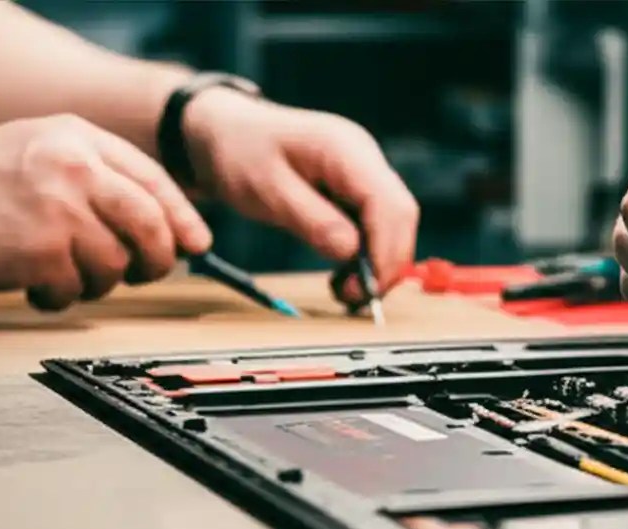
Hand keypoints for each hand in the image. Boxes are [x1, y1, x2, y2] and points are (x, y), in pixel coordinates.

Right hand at [0, 114, 211, 309]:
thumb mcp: (36, 151)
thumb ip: (94, 176)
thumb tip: (158, 221)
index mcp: (76, 138)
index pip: (154, 180)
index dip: (182, 218)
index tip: (196, 243)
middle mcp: (75, 167)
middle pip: (152, 225)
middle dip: (157, 259)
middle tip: (143, 273)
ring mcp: (60, 209)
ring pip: (117, 265)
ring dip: (95, 282)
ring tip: (59, 272)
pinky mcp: (43, 251)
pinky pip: (78, 290)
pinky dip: (59, 296)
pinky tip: (31, 283)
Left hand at [182, 88, 418, 296]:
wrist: (226, 132)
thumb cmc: (240, 154)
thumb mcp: (266, 191)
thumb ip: (310, 220)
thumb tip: (350, 251)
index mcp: (344, 149)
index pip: (390, 205)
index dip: (385, 252)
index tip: (365, 289)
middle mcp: (364, 156)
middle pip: (401, 216)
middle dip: (386, 263)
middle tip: (355, 299)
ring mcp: (364, 170)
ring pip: (393, 223)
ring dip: (378, 262)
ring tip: (345, 290)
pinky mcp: (356, 187)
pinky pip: (376, 224)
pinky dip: (367, 253)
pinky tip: (344, 273)